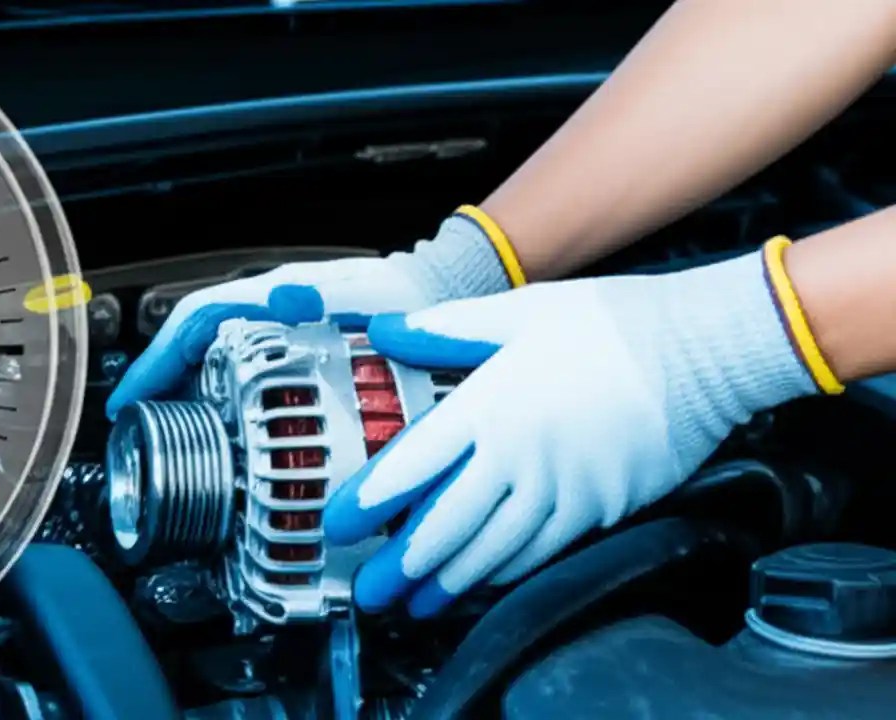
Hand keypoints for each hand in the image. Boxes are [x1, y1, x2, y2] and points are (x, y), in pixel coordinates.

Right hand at [105, 208, 521, 417]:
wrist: (437, 294)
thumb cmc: (398, 293)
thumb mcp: (358, 293)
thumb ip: (321, 293)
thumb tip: (285, 294)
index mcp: (268, 298)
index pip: (190, 324)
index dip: (155, 364)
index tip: (130, 401)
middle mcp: (264, 317)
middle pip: (194, 354)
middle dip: (164, 392)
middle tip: (146, 436)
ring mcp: (278, 340)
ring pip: (218, 372)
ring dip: (194, 406)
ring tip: (180, 448)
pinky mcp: (297, 362)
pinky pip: (249, 386)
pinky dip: (231, 413)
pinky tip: (235, 444)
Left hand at [322, 244, 822, 616]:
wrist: (700, 350)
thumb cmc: (610, 325)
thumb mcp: (517, 311)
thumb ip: (443, 328)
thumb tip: (385, 328)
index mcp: (490, 406)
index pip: (414, 463)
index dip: (371, 499)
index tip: (340, 523)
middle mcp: (519, 456)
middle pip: (446, 523)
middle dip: (401, 564)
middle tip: (369, 590)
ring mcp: (561, 489)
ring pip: (491, 548)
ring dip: (447, 580)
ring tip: (416, 602)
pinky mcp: (598, 507)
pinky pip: (540, 551)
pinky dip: (503, 571)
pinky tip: (481, 583)